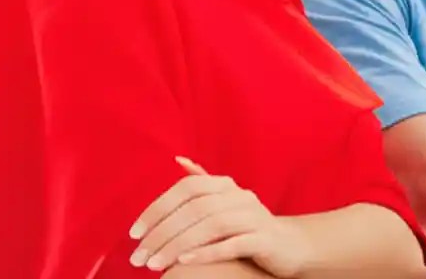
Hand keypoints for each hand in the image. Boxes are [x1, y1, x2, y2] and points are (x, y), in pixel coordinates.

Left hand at [128, 157, 312, 276]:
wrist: (291, 245)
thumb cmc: (248, 225)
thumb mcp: (225, 201)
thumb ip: (202, 182)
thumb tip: (178, 160)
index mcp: (226, 186)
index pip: (186, 189)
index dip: (158, 208)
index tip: (134, 233)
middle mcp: (240, 196)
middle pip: (195, 209)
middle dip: (162, 234)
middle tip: (138, 258)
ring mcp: (254, 217)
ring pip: (211, 226)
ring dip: (178, 246)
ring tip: (155, 264)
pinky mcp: (264, 239)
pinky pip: (233, 243)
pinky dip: (207, 252)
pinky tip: (185, 262)